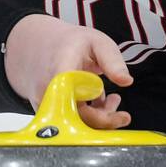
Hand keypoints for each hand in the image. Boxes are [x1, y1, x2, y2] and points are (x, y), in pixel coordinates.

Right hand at [3, 14, 133, 128]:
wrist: (38, 45)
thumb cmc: (69, 44)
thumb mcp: (97, 42)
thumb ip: (112, 60)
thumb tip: (126, 81)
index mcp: (61, 71)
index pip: (75, 97)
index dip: (95, 111)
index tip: (115, 102)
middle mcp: (48, 91)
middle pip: (76, 118)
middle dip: (104, 120)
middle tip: (124, 116)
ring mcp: (45, 104)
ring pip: (74, 123)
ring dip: (98, 118)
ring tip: (113, 100)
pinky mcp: (47, 112)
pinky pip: (69, 121)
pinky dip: (88, 116)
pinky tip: (98, 103)